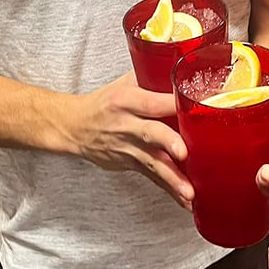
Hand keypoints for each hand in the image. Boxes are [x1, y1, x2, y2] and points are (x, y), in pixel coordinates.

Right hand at [71, 72, 193, 210]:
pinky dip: (168, 189)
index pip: (152, 102)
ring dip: (171, 178)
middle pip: (150, 133)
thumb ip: (152, 77)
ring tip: (189, 192)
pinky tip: (185, 201)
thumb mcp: (124, 84)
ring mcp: (127, 148)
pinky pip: (151, 177)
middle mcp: (126, 125)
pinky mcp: (129, 164)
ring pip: (152, 162)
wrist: (74, 126)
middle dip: (168, 143)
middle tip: (184, 153)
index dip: (172, 105)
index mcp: (126, 100)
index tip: (195, 109)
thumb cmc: (104, 102)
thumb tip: (186, 68)